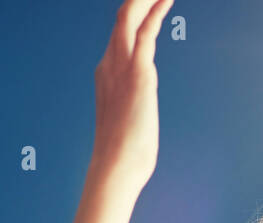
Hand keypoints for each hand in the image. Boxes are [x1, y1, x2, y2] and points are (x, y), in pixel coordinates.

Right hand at [90, 0, 173, 190]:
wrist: (116, 166)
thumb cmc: (124, 154)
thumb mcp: (126, 121)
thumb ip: (131, 107)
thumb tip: (136, 117)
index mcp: (106, 73)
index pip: (120, 33)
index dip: (134, 13)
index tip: (147, 0)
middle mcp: (110, 63)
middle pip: (123, 16)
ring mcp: (121, 66)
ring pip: (129, 15)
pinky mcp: (138, 73)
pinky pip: (147, 31)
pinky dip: (156, 11)